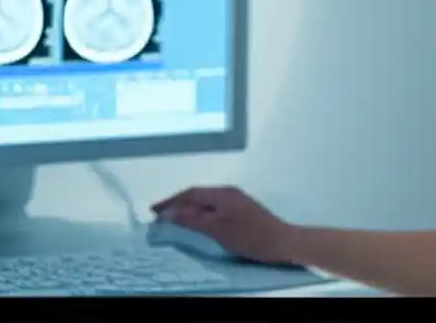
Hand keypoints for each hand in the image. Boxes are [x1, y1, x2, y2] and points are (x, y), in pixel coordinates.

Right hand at [150, 186, 297, 264]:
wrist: (282, 243)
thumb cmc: (249, 236)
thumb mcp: (217, 229)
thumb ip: (193, 219)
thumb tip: (170, 212)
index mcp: (222, 193)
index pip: (190, 193)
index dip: (171, 201)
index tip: (154, 211)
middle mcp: (229, 193)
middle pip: (198, 195)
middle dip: (178, 204)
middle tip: (160, 216)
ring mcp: (237, 201)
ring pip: (206, 202)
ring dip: (189, 209)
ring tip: (174, 220)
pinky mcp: (242, 211)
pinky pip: (214, 208)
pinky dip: (201, 214)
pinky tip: (198, 224)